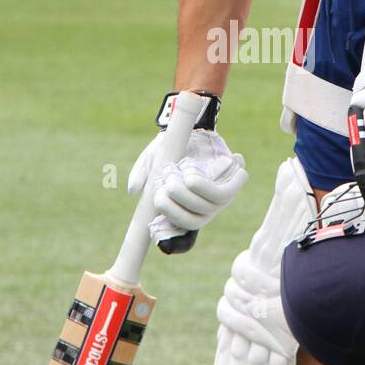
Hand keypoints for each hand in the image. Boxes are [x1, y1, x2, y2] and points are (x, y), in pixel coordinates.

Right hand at [128, 128, 247, 246]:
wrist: (192, 129)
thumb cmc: (170, 149)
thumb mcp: (152, 160)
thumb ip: (141, 173)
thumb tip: (132, 191)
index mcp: (185, 208)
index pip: (182, 230)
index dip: (174, 236)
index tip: (159, 223)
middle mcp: (203, 209)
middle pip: (191, 221)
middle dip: (174, 205)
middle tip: (165, 182)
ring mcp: (218, 200)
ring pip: (204, 208)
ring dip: (187, 192)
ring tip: (179, 171)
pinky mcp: (232, 186)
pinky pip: (220, 194)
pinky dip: (203, 185)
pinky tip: (191, 171)